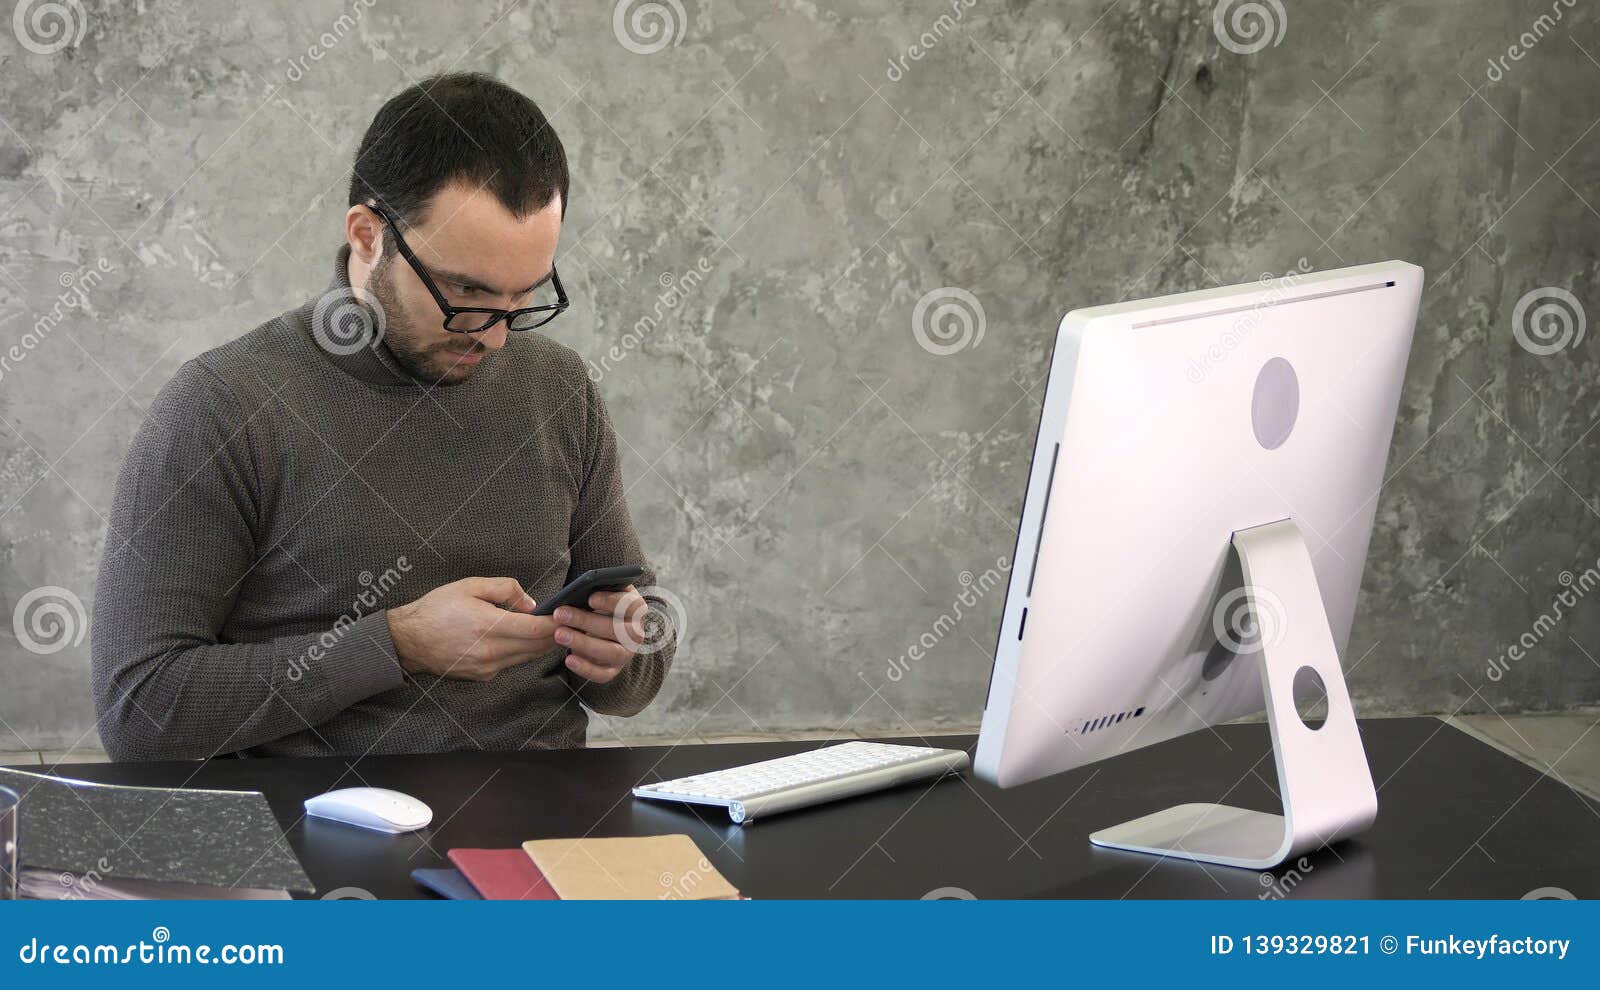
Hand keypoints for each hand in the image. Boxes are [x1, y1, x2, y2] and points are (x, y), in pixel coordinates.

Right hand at [386, 577, 558, 680]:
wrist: (408, 640)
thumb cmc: (437, 608)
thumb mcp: (470, 586)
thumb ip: (506, 589)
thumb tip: (531, 604)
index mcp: (489, 626)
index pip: (537, 629)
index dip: (557, 623)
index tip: (569, 614)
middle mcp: (492, 651)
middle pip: (538, 647)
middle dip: (555, 634)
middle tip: (567, 621)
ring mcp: (488, 667)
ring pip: (528, 657)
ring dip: (541, 644)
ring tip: (549, 629)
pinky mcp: (483, 676)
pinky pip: (511, 663)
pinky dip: (521, 652)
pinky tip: (521, 640)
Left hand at [553, 585, 648, 684]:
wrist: (601, 630)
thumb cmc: (599, 608)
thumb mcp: (602, 594)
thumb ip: (597, 589)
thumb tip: (583, 588)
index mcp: (635, 609)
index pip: (631, 605)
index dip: (611, 601)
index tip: (590, 598)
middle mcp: (636, 632)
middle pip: (617, 629)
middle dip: (586, 621)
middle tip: (559, 614)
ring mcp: (626, 653)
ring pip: (611, 651)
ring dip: (584, 643)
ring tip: (559, 635)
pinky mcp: (614, 669)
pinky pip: (603, 674)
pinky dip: (586, 668)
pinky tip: (569, 659)